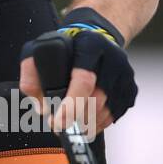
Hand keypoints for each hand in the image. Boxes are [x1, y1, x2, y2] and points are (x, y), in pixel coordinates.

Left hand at [18, 8, 137, 138]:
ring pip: (107, 111)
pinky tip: (85, 120)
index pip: (84, 80)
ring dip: (87, 123)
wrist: (97, 37)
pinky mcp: (131, 88)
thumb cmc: (66, 47)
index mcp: (91, 46)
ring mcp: (125, 75)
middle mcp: (113, 59)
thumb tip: (41, 108)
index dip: (71, 105)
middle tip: (58, 126)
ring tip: (70, 123)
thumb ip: (31, 73)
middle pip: (97, 100)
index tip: (57, 122)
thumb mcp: (41, 48)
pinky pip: (115, 115)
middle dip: (76, 118)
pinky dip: (99, 122)